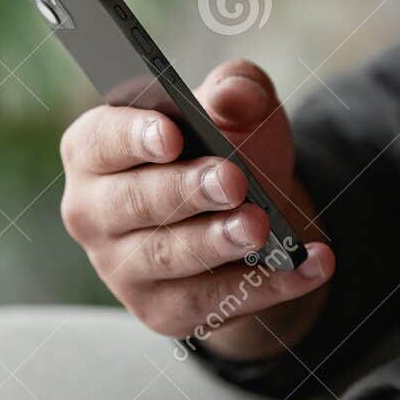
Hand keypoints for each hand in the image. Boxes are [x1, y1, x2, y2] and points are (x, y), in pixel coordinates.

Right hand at [58, 59, 333, 359]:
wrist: (245, 216)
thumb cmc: (223, 151)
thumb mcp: (236, 110)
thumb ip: (236, 89)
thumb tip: (233, 98)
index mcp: (95, 151)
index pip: (101, 141)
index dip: (133, 137)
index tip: (171, 135)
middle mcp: (93, 212)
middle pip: (133, 203)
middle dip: (185, 191)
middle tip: (232, 181)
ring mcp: (122, 267)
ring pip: (166, 257)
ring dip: (216, 243)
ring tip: (259, 226)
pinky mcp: (160, 309)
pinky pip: (210, 301)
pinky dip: (264, 285)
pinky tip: (307, 263)